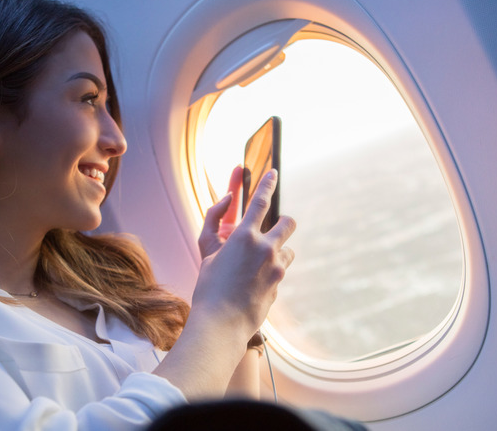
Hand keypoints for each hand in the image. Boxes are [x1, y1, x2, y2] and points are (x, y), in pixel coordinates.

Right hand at [191, 169, 295, 340]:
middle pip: (288, 223)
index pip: (260, 201)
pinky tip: (256, 285)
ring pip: (288, 250)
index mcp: (243, 236)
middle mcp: (264, 248)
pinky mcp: (280, 283)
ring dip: (279, 252)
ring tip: (260, 266)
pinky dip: (272, 272)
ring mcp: (276, 267)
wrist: (222, 322)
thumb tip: (227, 204)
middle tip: (276, 229)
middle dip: (284, 222)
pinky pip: (281, 271)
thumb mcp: (207, 253)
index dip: (267, 184)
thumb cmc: (209, 287)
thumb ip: (214, 226)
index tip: (273, 173)